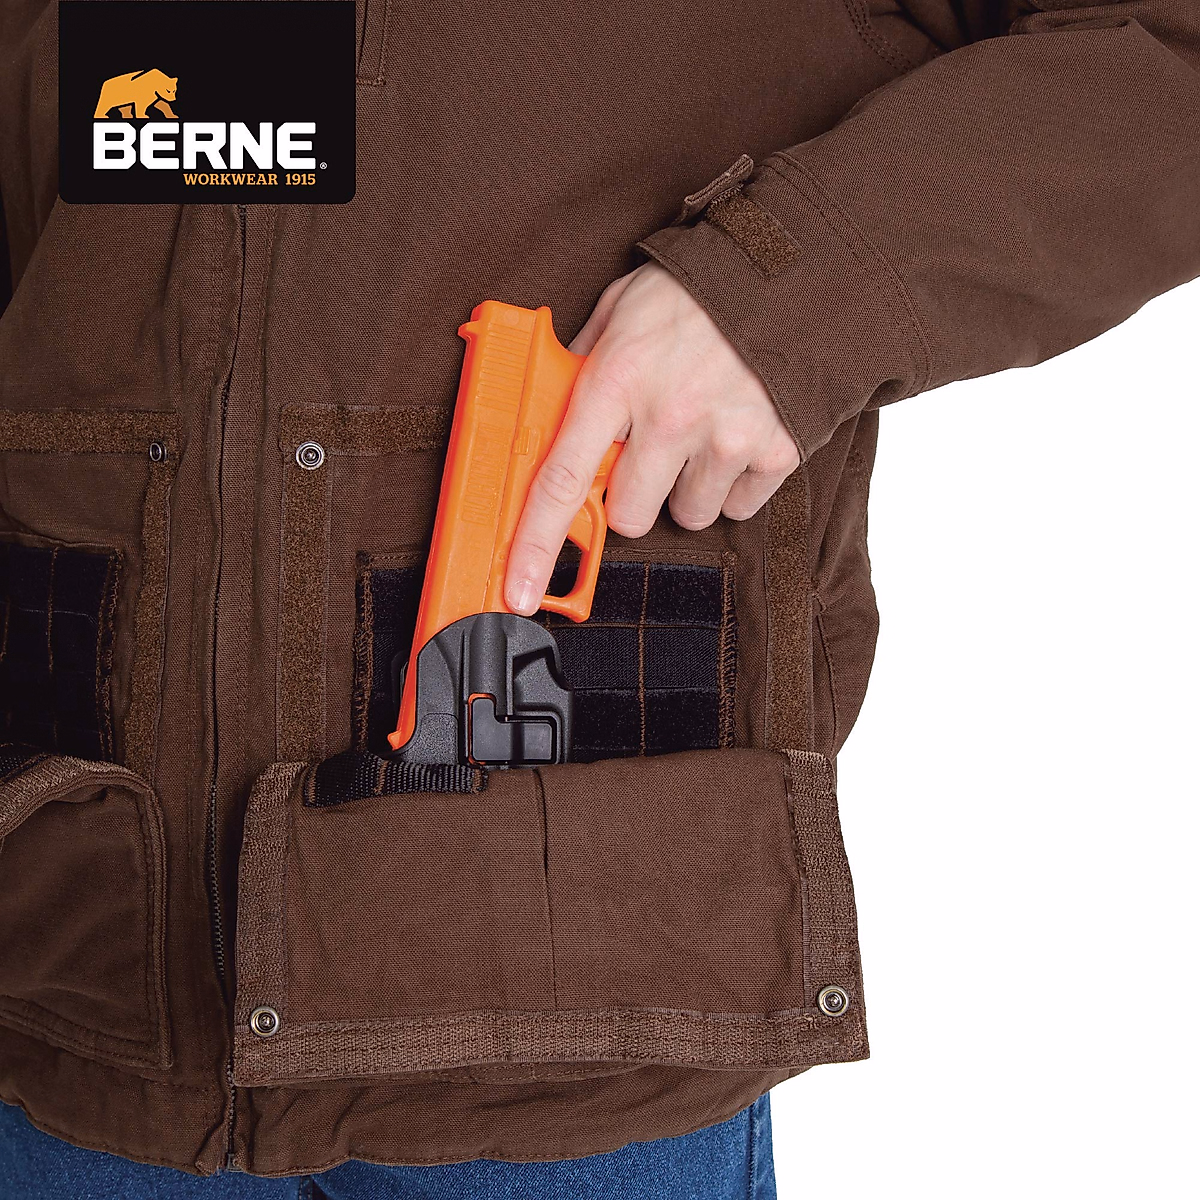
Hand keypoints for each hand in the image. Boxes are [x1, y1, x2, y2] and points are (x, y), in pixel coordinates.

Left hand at [504, 263, 800, 614]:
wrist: (792, 274)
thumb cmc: (698, 293)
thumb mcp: (620, 310)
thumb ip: (581, 364)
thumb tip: (548, 409)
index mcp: (617, 379)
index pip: (562, 479)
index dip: (536, 544)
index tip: (519, 588)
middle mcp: (670, 415)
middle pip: (631, 517)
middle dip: (635, 496)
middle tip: (651, 453)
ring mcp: (726, 437)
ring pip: (689, 517)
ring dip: (688, 489)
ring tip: (701, 432)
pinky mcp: (775, 452)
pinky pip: (739, 507)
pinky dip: (735, 483)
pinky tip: (737, 434)